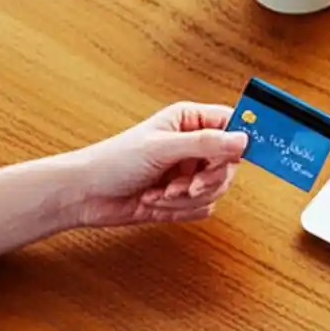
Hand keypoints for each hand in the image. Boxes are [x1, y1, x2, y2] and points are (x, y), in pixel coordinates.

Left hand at [64, 102, 247, 227]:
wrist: (85, 196)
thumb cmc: (113, 161)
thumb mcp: (162, 148)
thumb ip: (205, 143)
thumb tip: (242, 140)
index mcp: (190, 121)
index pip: (232, 125)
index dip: (242, 138)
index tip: (244, 152)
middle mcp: (193, 146)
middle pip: (230, 164)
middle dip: (208, 179)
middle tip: (188, 184)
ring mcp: (189, 173)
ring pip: (217, 189)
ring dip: (188, 197)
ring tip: (161, 193)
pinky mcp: (183, 198)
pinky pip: (203, 207)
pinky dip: (180, 209)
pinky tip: (155, 201)